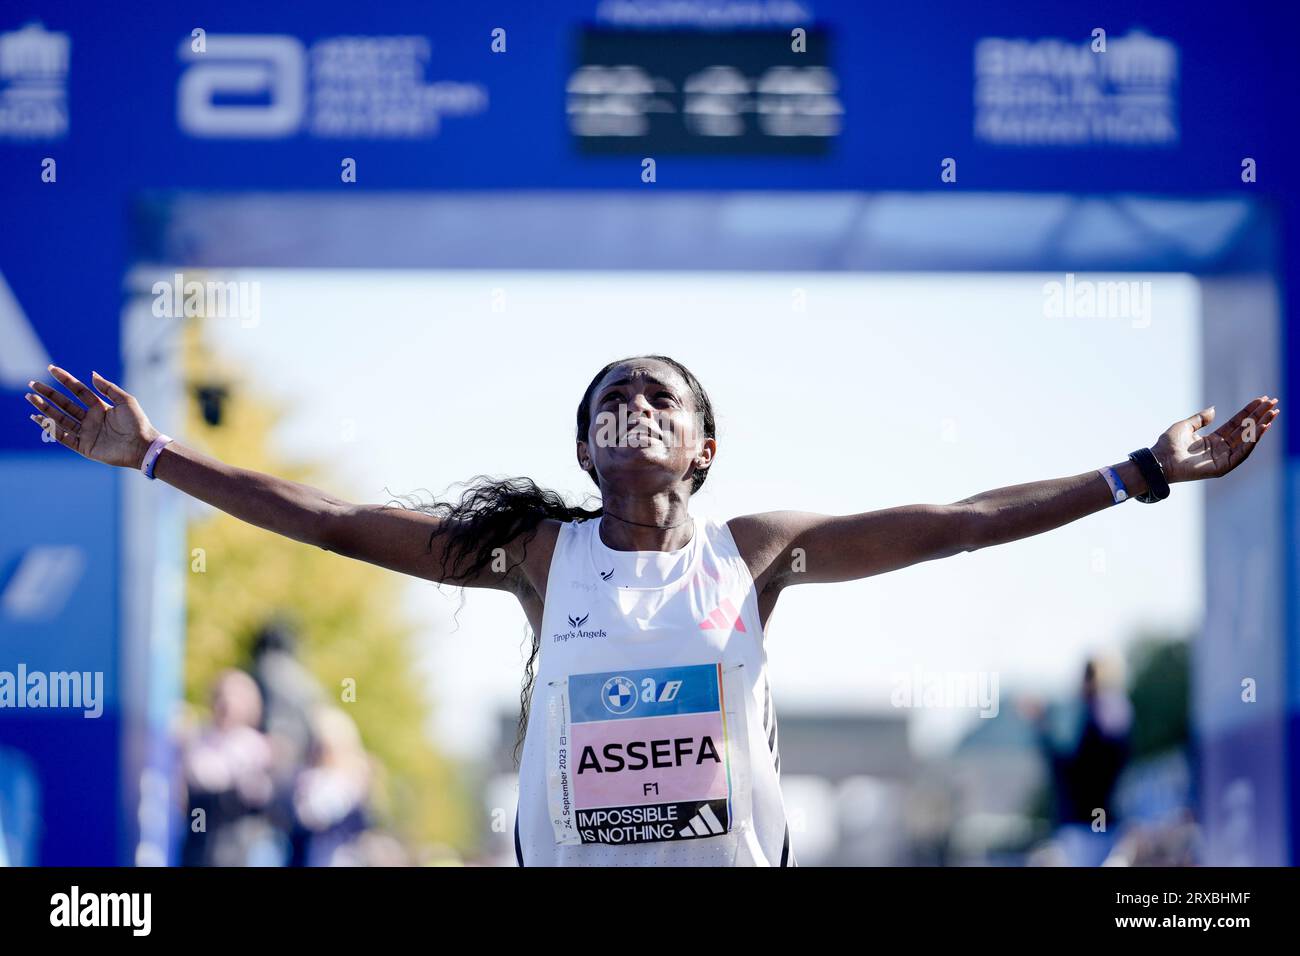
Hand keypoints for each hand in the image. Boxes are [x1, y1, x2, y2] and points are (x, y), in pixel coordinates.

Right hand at [23, 365, 160, 467]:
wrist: (142, 446)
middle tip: (32, 384)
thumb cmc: (138, 423)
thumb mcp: (125, 400)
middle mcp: (90, 419)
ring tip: (31, 398)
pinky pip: (62, 436)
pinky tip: (38, 418)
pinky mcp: (83, 446)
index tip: (51, 368)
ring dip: (45, 408)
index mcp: (100, 407)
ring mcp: (86, 433)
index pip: (78, 391)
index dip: (65, 380)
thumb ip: (108, 388)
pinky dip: (50, 428)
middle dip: (48, 394)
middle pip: (65, 404)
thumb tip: (91, 374)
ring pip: (60, 418)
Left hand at [1152, 395, 1279, 483]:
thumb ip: (1200, 419)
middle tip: (1273, 403)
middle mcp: (1220, 449)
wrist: (1158, 460)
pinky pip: (1241, 454)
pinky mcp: (1222, 467)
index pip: (1236, 424)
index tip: (1261, 400)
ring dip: (1260, 427)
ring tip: (1272, 413)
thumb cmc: (1167, 445)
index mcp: (1213, 440)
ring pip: (1247, 441)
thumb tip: (1214, 409)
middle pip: (1245, 431)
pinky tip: (1261, 429)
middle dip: (1259, 416)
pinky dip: (1252, 442)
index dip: (1248, 412)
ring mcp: (1222, 458)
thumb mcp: (1185, 426)